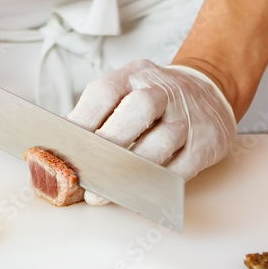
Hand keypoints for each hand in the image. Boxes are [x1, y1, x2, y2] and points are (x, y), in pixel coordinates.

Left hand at [67, 60, 236, 203]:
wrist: (209, 91)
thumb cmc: (155, 98)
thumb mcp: (126, 91)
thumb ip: (96, 114)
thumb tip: (58, 148)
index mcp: (135, 74)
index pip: (105, 92)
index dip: (83, 121)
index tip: (64, 148)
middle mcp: (165, 90)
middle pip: (139, 109)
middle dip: (110, 143)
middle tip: (87, 171)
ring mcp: (189, 116)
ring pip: (161, 142)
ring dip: (130, 171)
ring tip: (103, 193)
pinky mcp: (207, 143)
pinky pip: (181, 168)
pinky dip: (156, 184)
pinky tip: (136, 194)